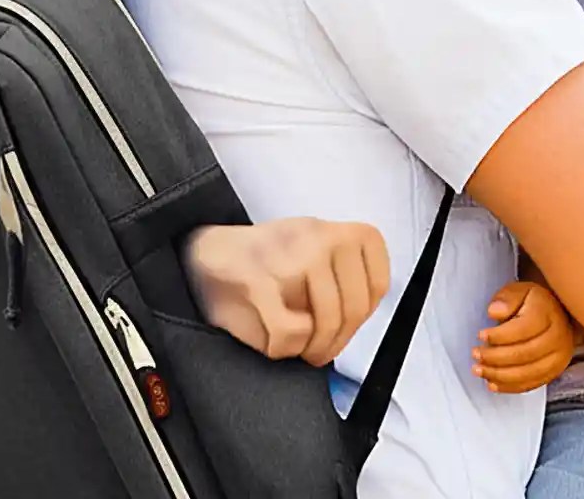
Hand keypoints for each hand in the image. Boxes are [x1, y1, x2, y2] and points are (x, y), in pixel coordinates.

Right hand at [184, 219, 389, 366]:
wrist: (206, 254)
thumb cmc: (263, 264)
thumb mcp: (314, 258)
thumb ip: (344, 281)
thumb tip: (358, 324)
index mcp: (337, 231)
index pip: (377, 285)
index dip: (362, 317)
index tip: (344, 327)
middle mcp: (318, 236)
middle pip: (353, 309)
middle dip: (335, 342)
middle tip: (318, 352)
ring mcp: (288, 256)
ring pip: (326, 322)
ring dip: (311, 349)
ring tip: (298, 349)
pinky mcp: (258, 278)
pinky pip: (291, 331)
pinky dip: (284, 348)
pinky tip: (274, 341)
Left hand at [472, 281, 575, 393]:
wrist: (556, 313)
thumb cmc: (532, 302)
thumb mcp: (519, 291)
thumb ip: (506, 298)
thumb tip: (494, 311)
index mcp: (549, 314)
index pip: (523, 329)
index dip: (499, 335)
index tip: (480, 335)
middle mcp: (559, 337)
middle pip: (525, 353)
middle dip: (495, 357)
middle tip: (475, 354)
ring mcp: (559, 357)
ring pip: (528, 373)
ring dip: (499, 375)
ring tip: (479, 370)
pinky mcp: (554, 372)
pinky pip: (532, 384)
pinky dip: (510, 387)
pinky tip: (492, 383)